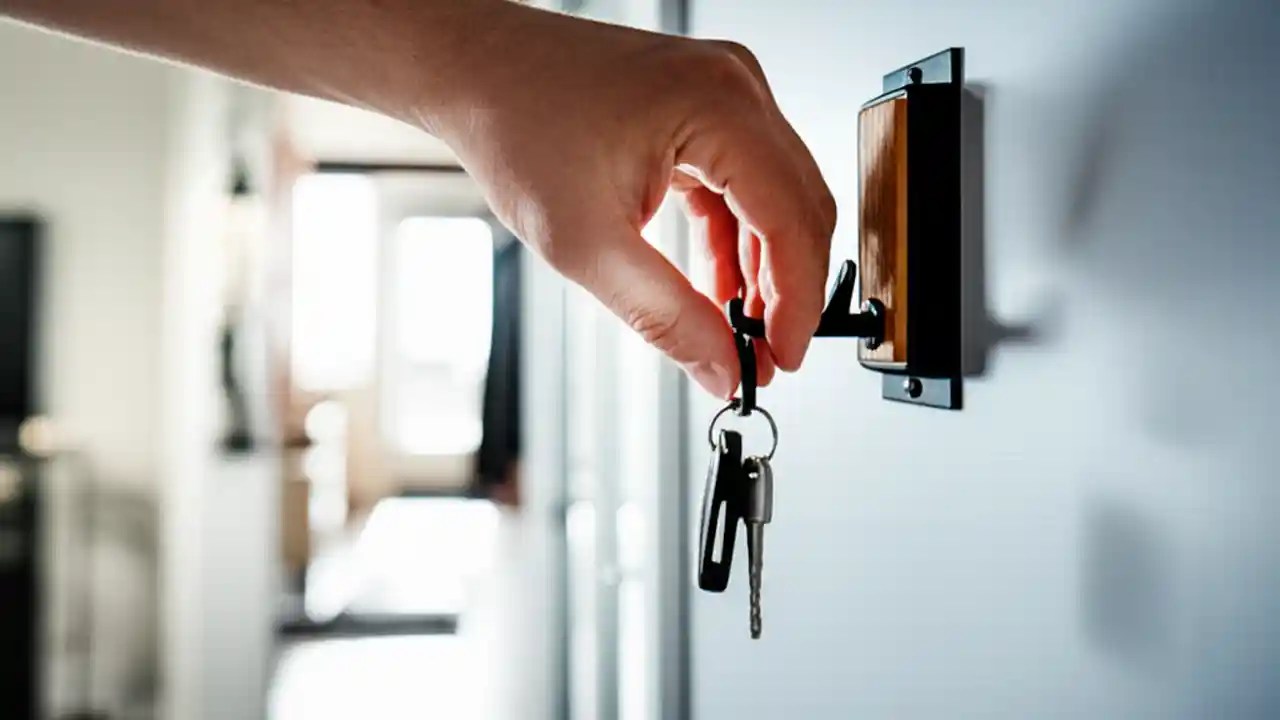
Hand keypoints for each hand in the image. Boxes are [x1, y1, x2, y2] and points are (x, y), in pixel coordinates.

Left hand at [429, 3, 835, 397]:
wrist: (477, 72)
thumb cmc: (516, 125)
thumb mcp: (587, 243)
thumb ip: (666, 315)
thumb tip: (722, 368)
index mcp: (718, 106)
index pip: (792, 218)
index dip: (798, 300)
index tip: (782, 357)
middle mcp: (734, 87)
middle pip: (799, 206)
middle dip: (787, 290)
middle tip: (765, 355)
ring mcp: (723, 92)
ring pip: (776, 198)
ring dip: (764, 268)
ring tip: (739, 330)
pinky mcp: (705, 107)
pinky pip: (744, 184)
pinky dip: (737, 239)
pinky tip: (720, 287)